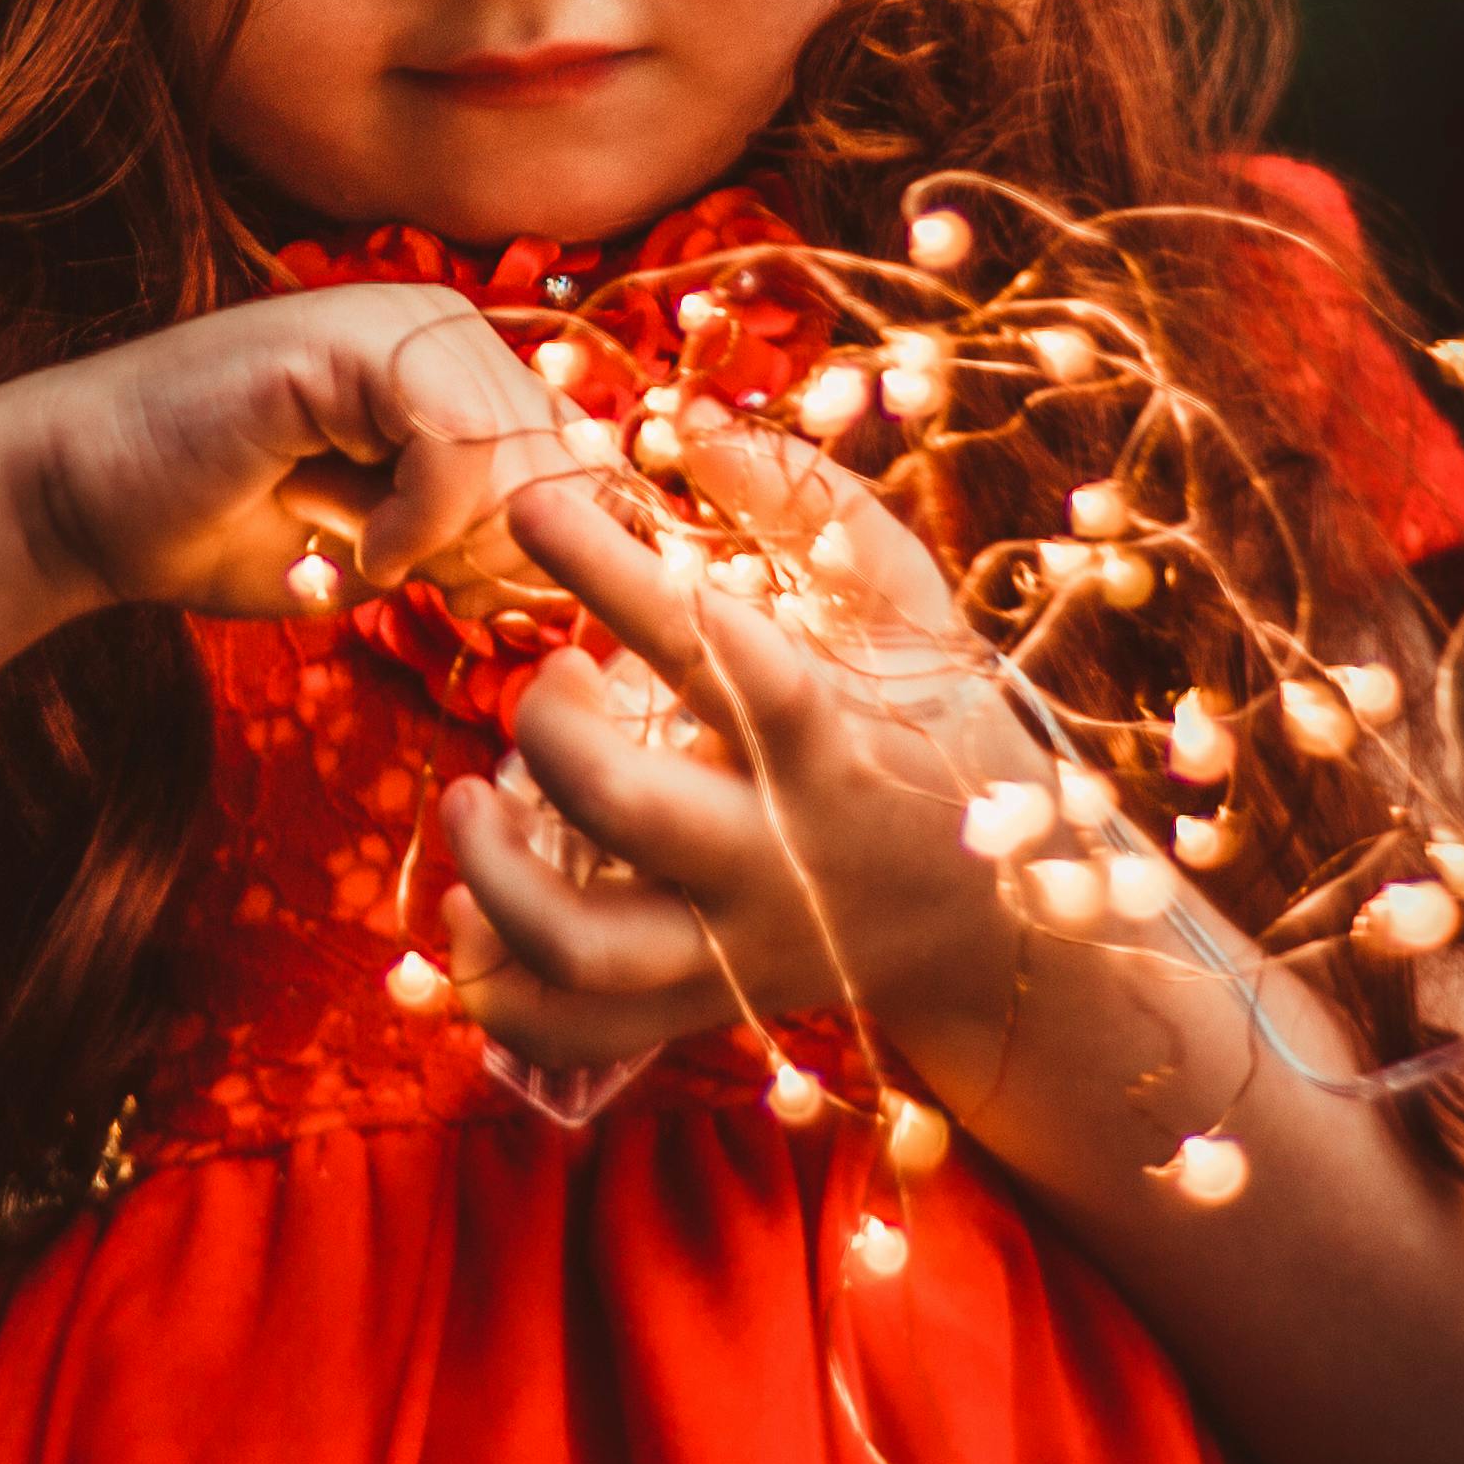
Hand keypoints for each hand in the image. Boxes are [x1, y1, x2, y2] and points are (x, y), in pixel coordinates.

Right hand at [0, 283, 579, 623]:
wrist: (75, 504)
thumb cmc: (212, 527)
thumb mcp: (376, 546)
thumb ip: (473, 539)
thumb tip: (573, 565)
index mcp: (449, 357)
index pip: (574, 450)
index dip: (540, 544)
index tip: (467, 597)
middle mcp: (433, 319)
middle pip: (559, 454)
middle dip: (504, 550)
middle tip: (416, 582)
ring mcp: (390, 319)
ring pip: (516, 448)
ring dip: (456, 539)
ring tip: (369, 554)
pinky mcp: (341, 341)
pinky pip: (454, 442)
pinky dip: (420, 522)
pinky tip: (355, 546)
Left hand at [435, 408, 1040, 1077]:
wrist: (994, 925)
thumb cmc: (934, 728)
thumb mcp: (903, 607)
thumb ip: (807, 509)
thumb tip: (693, 433)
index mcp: (831, 741)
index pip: (714, 651)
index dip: (611, 571)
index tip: (533, 502)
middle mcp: (779, 855)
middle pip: (625, 810)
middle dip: (551, 732)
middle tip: (549, 680)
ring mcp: (734, 948)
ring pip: (580, 948)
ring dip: (491, 875)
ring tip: (468, 799)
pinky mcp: (700, 1009)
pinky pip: (570, 1030)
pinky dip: (495, 983)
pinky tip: (468, 910)